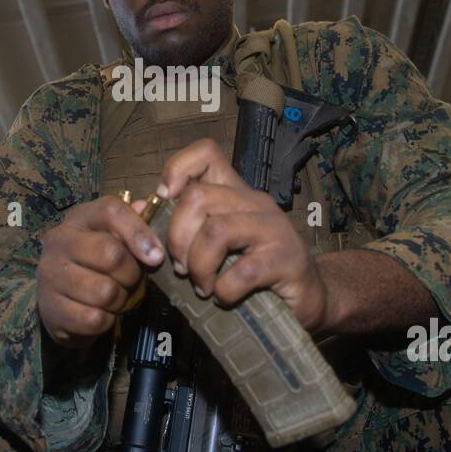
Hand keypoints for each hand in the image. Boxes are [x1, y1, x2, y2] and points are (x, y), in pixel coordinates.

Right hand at [37, 196, 164, 349]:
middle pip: (111, 254)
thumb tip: (146, 207)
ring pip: (105, 292)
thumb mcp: (111, 236)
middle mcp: (58, 242)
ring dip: (120, 300)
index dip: (139, 233)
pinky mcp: (50, 310)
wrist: (57, 298)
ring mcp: (49, 276)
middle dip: (132, 274)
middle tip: (130, 280)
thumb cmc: (94, 261)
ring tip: (115, 297)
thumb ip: (131, 222)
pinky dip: (106, 320)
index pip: (111, 212)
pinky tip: (101, 313)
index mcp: (78, 218)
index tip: (157, 257)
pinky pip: (94, 319)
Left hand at [157, 139, 330, 333]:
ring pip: (216, 231)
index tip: (164, 200)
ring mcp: (273, 229)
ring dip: (198, 266)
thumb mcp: (218, 245)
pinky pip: (241, 271)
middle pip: (199, 197)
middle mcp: (255, 203)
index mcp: (236, 193)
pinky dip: (224, 290)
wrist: (310, 297)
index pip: (206, 154)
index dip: (177, 169)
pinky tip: (225, 297)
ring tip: (203, 286)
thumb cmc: (256, 271)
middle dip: (177, 238)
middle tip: (182, 267)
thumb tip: (141, 210)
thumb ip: (184, 228)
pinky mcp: (286, 260)